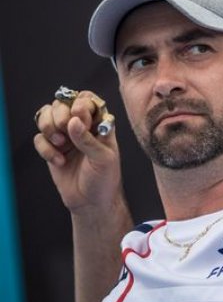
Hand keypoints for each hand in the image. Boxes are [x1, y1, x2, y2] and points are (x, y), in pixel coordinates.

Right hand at [33, 89, 122, 213]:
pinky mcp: (52, 149)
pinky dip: (45, 149)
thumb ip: (89, 139)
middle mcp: (82, 126)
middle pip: (62, 103)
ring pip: (47, 115)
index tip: (79, 116)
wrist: (91, 202)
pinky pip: (39, 138)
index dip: (80, 103)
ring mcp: (65, 136)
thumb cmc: (105, 179)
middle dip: (60, 114)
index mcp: (100, 123)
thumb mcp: (104, 158)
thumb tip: (74, 120)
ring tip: (61, 143)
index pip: (87, 99)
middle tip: (66, 131)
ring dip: (49, 127)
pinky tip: (59, 161)